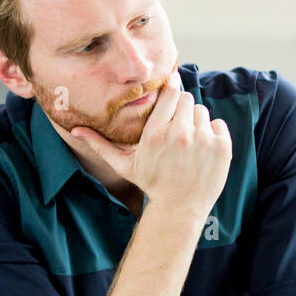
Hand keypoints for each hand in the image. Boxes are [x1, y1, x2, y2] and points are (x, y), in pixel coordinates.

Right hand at [71, 72, 231, 224]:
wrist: (179, 208)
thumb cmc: (150, 184)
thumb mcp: (124, 165)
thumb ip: (101, 145)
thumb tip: (74, 130)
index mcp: (155, 134)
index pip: (170, 93)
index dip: (172, 88)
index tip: (172, 87)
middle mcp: (180, 135)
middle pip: (187, 99)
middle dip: (182, 110)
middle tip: (177, 128)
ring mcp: (203, 141)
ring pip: (202, 112)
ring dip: (196, 122)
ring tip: (188, 143)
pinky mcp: (221, 148)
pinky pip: (218, 124)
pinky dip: (213, 133)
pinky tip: (202, 150)